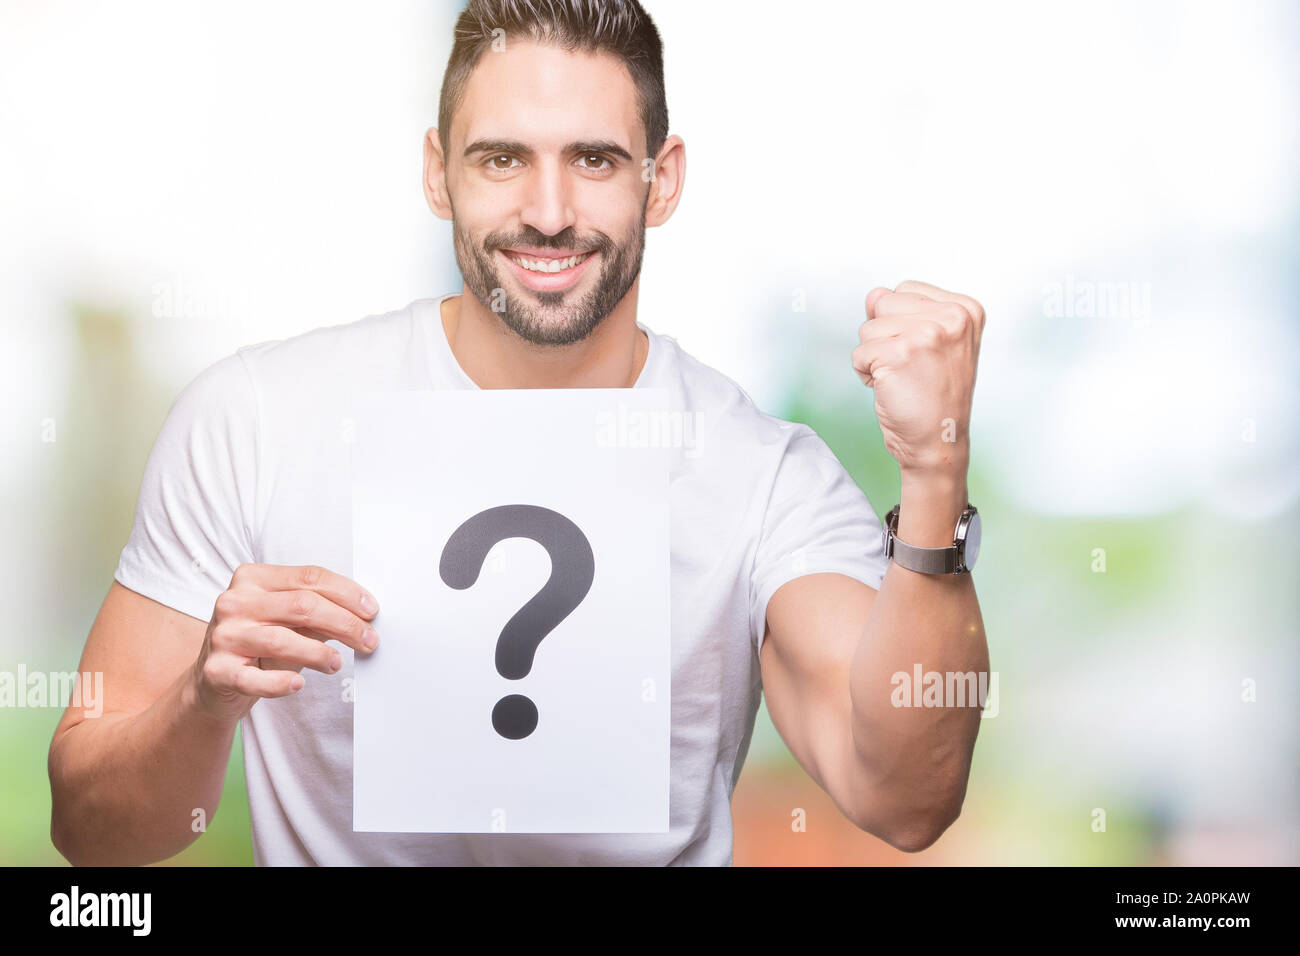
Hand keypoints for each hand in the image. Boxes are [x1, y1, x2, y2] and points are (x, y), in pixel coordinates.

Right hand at [190, 564, 379, 722]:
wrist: (214, 681)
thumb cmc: (261, 644)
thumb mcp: (289, 621)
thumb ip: (320, 612)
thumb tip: (364, 615)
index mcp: (253, 578)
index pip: (309, 578)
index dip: (347, 593)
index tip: (372, 611)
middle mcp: (234, 602)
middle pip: (302, 605)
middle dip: (343, 623)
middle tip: (369, 641)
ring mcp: (223, 636)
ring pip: (281, 640)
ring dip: (319, 653)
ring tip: (337, 663)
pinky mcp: (216, 671)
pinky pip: (254, 678)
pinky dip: (280, 683)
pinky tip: (299, 684)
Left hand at [851, 280, 985, 477]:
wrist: (939, 441)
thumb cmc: (934, 395)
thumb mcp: (930, 342)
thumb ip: (904, 311)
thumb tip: (874, 295)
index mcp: (966, 309)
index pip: (905, 290)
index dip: (900, 322)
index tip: (923, 352)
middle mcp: (953, 316)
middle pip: (883, 304)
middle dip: (884, 336)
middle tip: (910, 367)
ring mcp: (927, 333)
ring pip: (867, 328)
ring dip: (874, 357)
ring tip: (902, 378)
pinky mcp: (901, 353)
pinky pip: (859, 353)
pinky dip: (865, 374)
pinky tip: (891, 388)